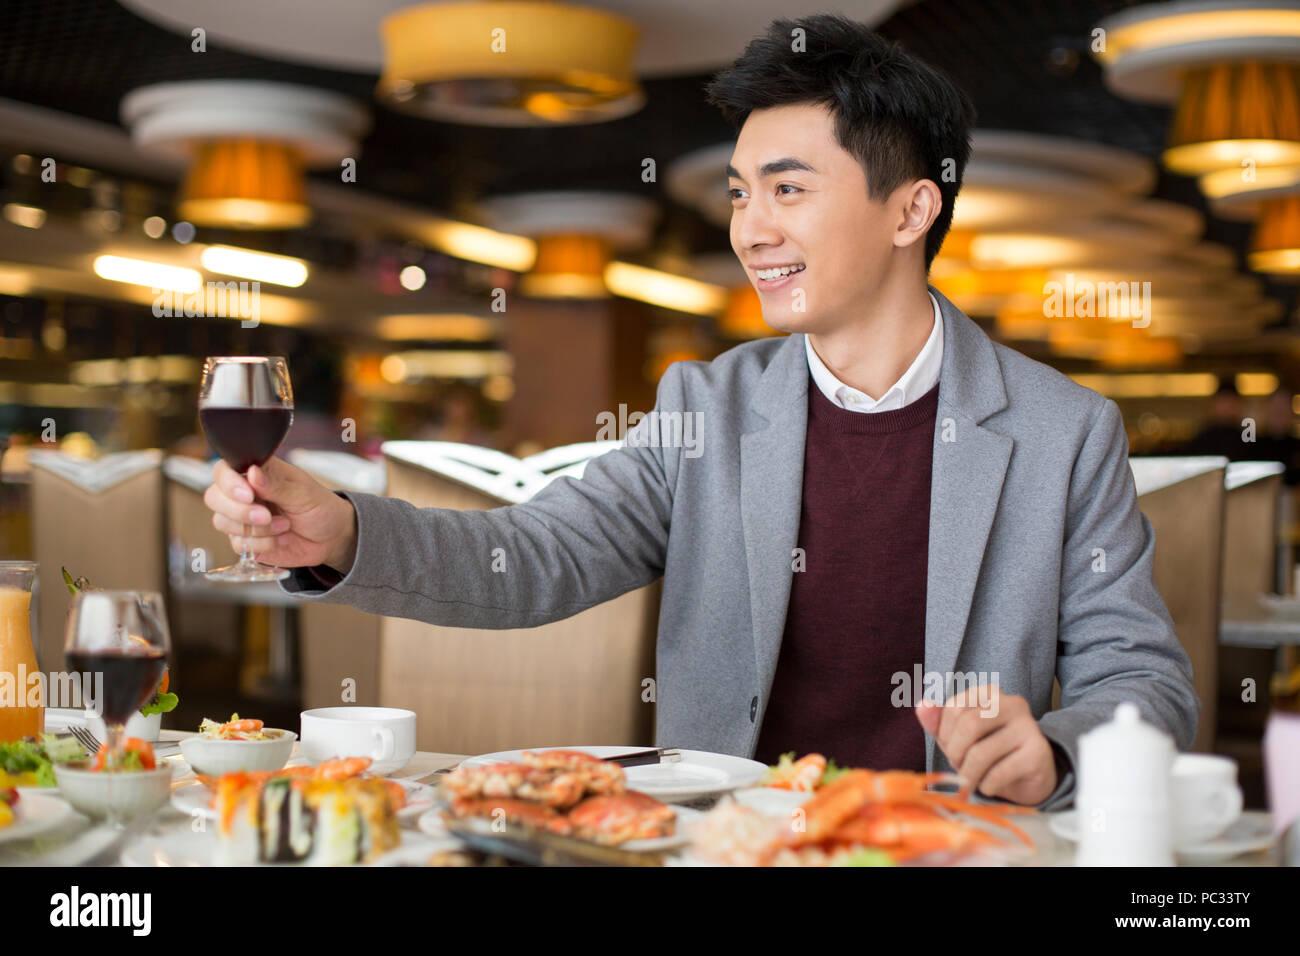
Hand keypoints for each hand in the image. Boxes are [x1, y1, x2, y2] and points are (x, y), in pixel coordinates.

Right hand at [203, 456, 357, 572]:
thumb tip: (253, 472)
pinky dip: (261, 543)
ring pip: (222, 522)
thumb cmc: (320, 507)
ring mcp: (242, 517)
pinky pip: (237, 543)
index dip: (229, 483)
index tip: (249, 495)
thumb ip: (277, 485)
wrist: (332, 538)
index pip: (224, 470)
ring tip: (284, 525)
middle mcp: (244, 493)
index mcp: (258, 473)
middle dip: (239, 511)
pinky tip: (281, 538)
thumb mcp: (304, 493)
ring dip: (255, 529)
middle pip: (214, 497)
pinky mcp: (246, 540)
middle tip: (267, 516)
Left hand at [915, 684, 1056, 805]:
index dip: (944, 734)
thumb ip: (938, 722)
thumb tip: (922, 705)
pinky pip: (999, 772)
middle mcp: (1012, 703)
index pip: (954, 707)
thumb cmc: (989, 752)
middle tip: (959, 768)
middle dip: (956, 754)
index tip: (951, 750)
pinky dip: (987, 786)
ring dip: (969, 775)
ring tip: (971, 781)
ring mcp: (1029, 726)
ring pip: (982, 752)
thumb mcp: (958, 737)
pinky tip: (989, 786)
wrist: (1029, 777)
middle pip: (969, 726)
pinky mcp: (1038, 752)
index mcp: (989, 693)